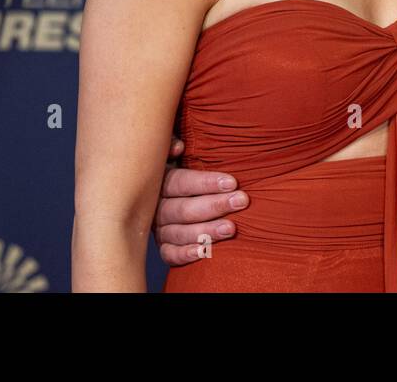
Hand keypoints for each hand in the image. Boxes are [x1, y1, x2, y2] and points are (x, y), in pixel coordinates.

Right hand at [154, 135, 248, 265]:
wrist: (167, 187)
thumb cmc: (181, 161)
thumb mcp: (174, 147)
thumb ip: (172, 142)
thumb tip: (178, 147)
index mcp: (158, 179)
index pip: (179, 182)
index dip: (205, 183)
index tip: (232, 182)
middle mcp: (155, 205)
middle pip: (182, 209)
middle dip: (214, 205)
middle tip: (241, 201)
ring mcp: (158, 227)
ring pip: (179, 233)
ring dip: (206, 231)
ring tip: (232, 228)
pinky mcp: (163, 245)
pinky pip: (170, 254)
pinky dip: (185, 254)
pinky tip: (205, 251)